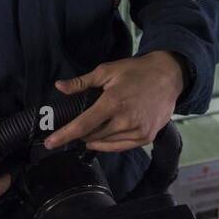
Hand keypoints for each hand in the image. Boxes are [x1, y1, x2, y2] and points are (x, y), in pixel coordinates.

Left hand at [44, 51, 184, 152]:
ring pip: (106, 143)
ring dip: (94, 139)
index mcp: (113, 102)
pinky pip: (121, 147)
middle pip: (93, 136)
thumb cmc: (136, 71)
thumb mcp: (107, 71)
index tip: (50, 142)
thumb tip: (59, 87)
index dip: (64, 135)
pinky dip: (108, 144)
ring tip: (89, 131)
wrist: (168, 76)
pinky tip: (102, 138)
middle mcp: (125, 120)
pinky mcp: (146, 137)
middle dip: (80, 134)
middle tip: (75, 127)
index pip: (83, 124)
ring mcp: (137, 130)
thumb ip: (82, 82)